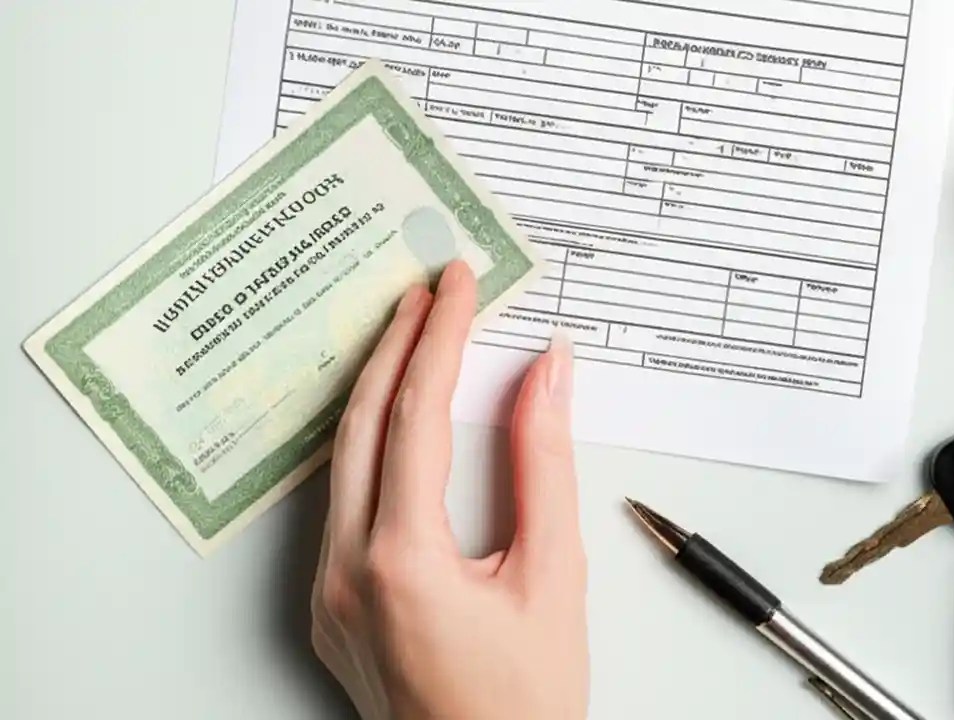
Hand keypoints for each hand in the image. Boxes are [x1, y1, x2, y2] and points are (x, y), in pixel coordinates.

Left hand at [309, 261, 588, 719]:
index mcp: (401, 562)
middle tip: (428, 290)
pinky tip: (397, 421)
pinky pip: (342, 502)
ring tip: (413, 335)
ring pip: (342, 461)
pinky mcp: (331, 605)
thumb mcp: (554, 578)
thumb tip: (545, 378)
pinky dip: (372, 447)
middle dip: (395, 345)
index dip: (440, 338)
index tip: (457, 285)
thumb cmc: (525, 705)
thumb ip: (545, 467)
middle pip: (361, 425)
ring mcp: (328, 592)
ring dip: (378, 392)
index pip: (417, 416)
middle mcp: (345, 572)